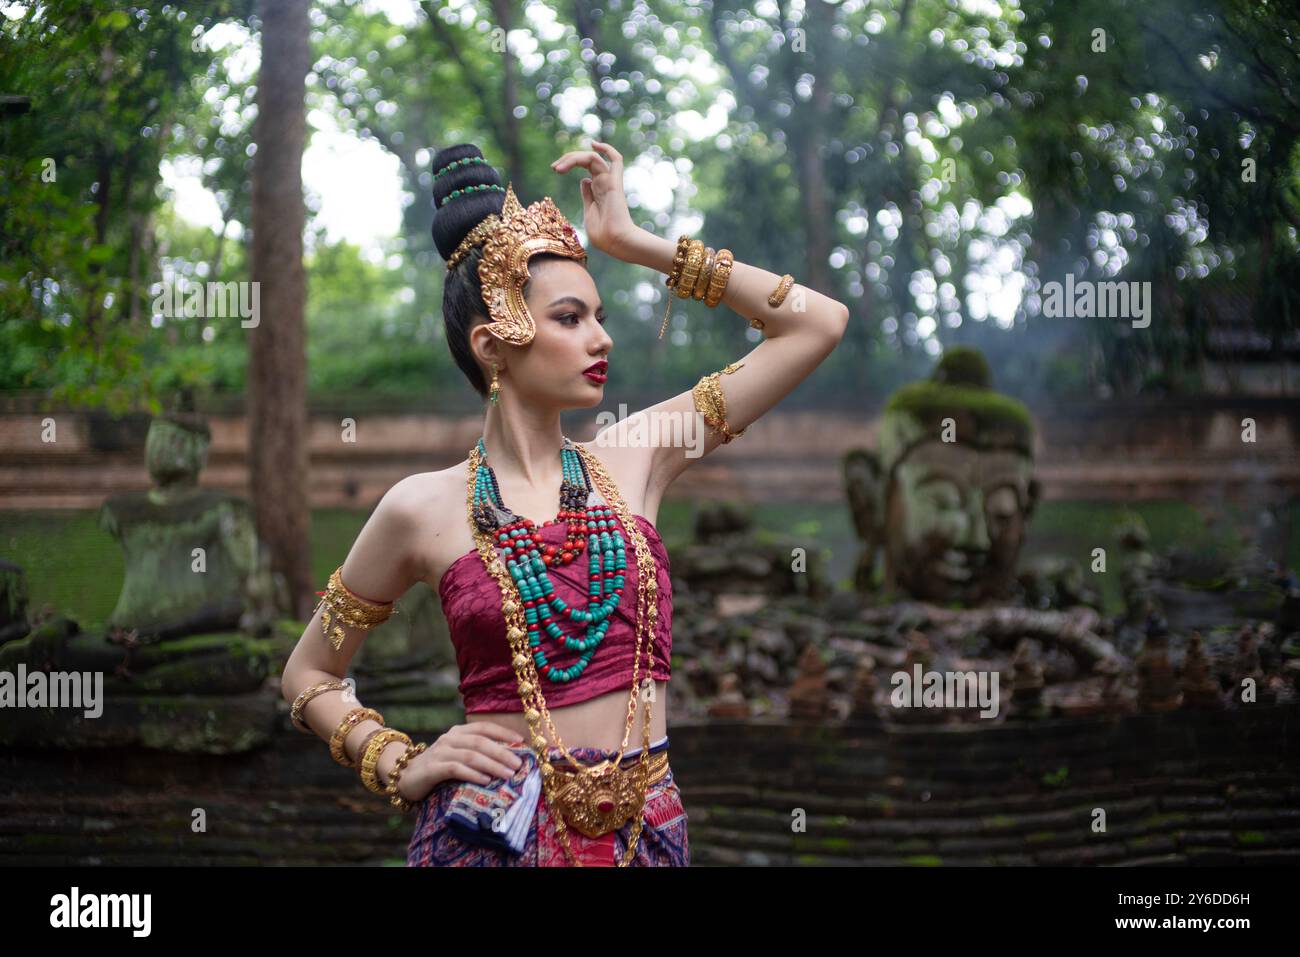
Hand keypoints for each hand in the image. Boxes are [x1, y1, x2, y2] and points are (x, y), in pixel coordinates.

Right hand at [398, 721, 526, 802]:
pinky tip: (485, 780)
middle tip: (519, 765)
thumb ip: (476, 754)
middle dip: (502, 753)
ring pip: (471, 755)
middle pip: (480, 742)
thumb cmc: (438, 768)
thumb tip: (509, 760)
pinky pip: (455, 769)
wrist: (405, 776)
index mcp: (458, 732)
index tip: (521, 742)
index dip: (503, 733)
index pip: (483, 727)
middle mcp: (449, 738)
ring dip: (492, 765)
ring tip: (508, 774)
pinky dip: (472, 774)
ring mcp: (440, 752)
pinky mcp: (432, 769)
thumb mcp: (458, 756)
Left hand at [551, 139, 638, 258]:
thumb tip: (584, 180)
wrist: (615, 242)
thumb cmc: (603, 235)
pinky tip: (594, 143)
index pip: (585, 168)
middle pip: (586, 160)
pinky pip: (616, 160)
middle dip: (568, 159)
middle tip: (553, 167)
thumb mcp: (588, 212)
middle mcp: (603, 183)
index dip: (569, 164)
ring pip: (592, 158)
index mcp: (597, 190)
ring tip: (558, 168)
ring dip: (574, 158)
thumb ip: (587, 196)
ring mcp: (609, 182)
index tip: (555, 169)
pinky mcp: (614, 183)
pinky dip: (607, 149)